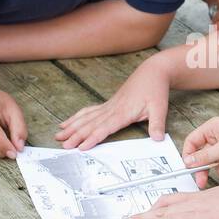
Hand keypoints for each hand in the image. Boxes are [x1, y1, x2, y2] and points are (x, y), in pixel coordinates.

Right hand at [55, 57, 169, 148]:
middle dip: (76, 135)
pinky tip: (67, 123)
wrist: (152, 72)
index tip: (81, 147)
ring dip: (72, 127)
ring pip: (86, 117)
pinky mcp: (108, 104)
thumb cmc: (156, 89)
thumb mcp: (160, 107)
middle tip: (63, 144)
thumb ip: (157, 124)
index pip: (105, 128)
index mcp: (123, 112)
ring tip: (58, 135)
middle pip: (90, 124)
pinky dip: (77, 117)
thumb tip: (158, 139)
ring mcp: (108, 106)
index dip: (93, 138)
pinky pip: (88, 111)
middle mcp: (112, 109)